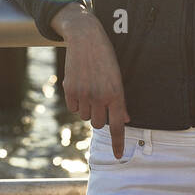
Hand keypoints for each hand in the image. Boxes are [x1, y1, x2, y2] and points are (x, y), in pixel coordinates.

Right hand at [51, 4, 130, 157]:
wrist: (85, 37)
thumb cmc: (105, 57)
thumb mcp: (117, 77)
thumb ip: (120, 100)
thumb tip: (124, 120)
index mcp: (116, 94)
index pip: (117, 126)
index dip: (118, 143)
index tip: (117, 156)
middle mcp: (100, 97)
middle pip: (99, 123)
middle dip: (100, 116)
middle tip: (100, 100)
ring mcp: (84, 94)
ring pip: (85, 117)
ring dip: (88, 108)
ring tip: (90, 88)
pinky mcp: (70, 90)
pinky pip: (73, 108)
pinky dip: (76, 102)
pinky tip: (80, 86)